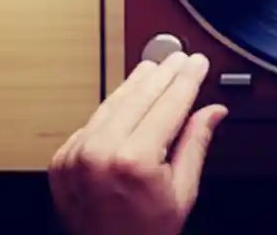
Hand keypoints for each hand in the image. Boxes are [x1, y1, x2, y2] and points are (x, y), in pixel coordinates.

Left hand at [49, 52, 227, 234]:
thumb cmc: (144, 234)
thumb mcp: (182, 192)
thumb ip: (195, 144)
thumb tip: (213, 112)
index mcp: (134, 161)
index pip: (169, 105)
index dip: (187, 80)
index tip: (198, 64)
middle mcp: (100, 153)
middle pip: (139, 96)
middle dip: (163, 74)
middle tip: (181, 58)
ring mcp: (76, 155)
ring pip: (111, 103)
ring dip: (136, 83)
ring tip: (155, 68)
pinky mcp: (63, 159)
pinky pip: (92, 121)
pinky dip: (113, 106)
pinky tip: (128, 97)